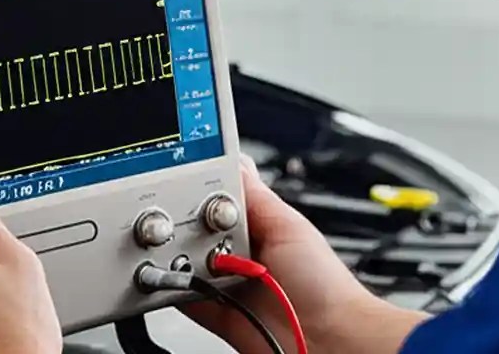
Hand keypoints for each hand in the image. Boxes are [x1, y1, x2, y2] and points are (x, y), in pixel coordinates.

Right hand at [183, 158, 428, 353]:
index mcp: (258, 223)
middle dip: (187, 223)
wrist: (325, 339)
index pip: (217, 197)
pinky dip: (172, 286)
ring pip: (184, 258)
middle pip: (194, 226)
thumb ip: (256, 196)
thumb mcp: (288, 226)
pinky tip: (173, 276)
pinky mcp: (211, 309)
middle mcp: (238, 249)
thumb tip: (233, 162)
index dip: (199, 191)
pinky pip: (180, 294)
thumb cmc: (323, 285)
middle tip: (189, 226)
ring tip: (188, 253)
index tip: (184, 186)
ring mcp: (223, 279)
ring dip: (180, 254)